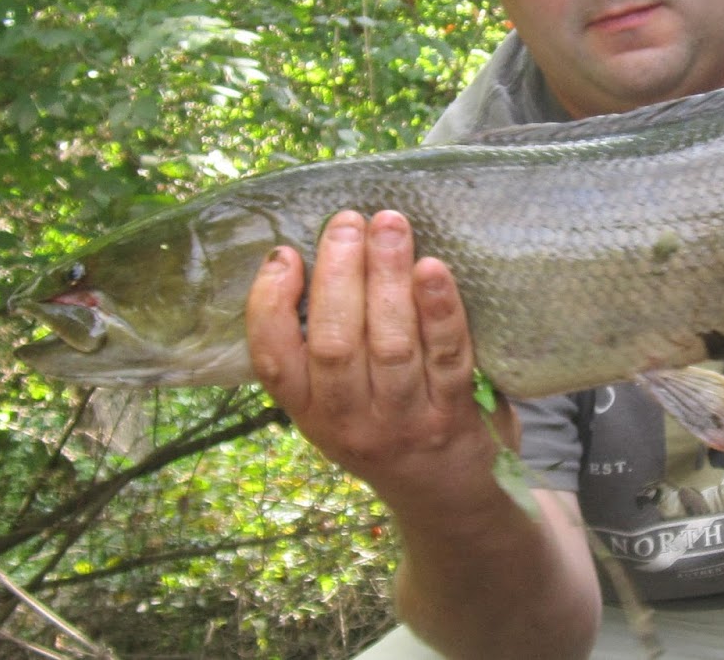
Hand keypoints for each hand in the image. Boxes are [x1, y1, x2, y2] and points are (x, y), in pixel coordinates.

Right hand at [245, 210, 514, 501]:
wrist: (449, 502)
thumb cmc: (389, 428)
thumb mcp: (339, 405)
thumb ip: (325, 348)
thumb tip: (326, 253)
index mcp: (309, 413)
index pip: (273, 360)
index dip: (270, 305)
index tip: (285, 254)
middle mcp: (350, 422)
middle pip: (335, 343)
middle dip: (339, 273)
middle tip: (348, 220)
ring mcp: (403, 422)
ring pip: (391, 344)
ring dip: (388, 277)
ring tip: (391, 225)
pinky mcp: (453, 417)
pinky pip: (448, 357)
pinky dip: (440, 311)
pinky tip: (434, 269)